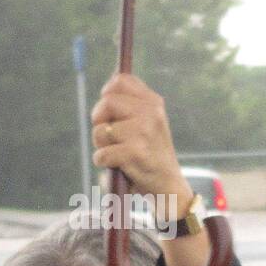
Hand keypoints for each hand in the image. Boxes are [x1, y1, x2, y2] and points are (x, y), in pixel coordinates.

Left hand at [90, 73, 190, 203]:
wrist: (167, 184)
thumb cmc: (148, 153)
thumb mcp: (146, 122)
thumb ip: (130, 105)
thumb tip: (108, 84)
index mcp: (153, 102)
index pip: (120, 81)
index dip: (106, 94)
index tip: (108, 110)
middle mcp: (150, 113)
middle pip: (105, 103)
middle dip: (98, 121)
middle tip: (109, 136)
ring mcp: (143, 132)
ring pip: (100, 131)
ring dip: (101, 146)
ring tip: (117, 152)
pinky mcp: (135, 153)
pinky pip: (101, 154)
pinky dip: (103, 162)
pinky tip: (117, 165)